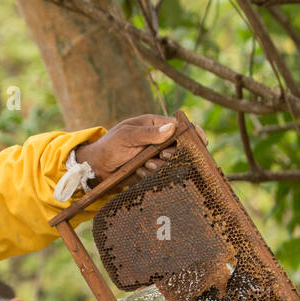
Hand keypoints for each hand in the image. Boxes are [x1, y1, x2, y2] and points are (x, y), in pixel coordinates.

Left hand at [74, 114, 206, 183]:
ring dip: (161, 166)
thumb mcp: (127, 136)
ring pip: (173, 163)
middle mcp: (160, 140)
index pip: (182, 127)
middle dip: (173, 154)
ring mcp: (157, 156)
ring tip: (145, 165)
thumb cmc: (110, 145)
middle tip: (161, 155)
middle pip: (181, 147)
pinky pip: (162, 175)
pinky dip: (152, 175)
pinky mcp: (153, 171)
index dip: (194, 134)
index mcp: (156, 125)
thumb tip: (172, 128)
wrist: (96, 167)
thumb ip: (148, 133)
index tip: (202, 141)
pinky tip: (139, 172)